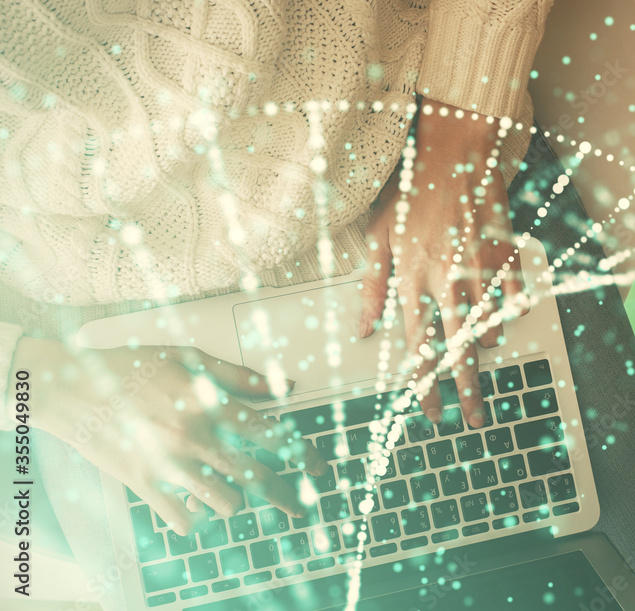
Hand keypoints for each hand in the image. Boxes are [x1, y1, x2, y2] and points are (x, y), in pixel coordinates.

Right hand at [16, 338, 328, 533]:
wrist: (72, 386)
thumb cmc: (133, 366)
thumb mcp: (190, 358)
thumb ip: (239, 376)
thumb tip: (283, 386)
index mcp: (210, 404)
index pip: (272, 435)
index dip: (303, 453)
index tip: (318, 466)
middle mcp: (195, 438)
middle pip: (258, 478)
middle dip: (286, 496)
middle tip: (300, 506)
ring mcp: (169, 465)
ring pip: (226, 503)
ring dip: (234, 499)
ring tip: (231, 489)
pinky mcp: (144, 485)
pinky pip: (184, 519)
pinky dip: (194, 515)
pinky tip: (194, 501)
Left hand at [359, 98, 527, 426]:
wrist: (455, 150)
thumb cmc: (411, 190)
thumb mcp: (379, 236)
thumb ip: (372, 286)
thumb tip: (362, 329)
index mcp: (412, 277)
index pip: (418, 346)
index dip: (425, 384)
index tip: (432, 410)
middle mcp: (446, 279)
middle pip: (457, 348)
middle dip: (465, 390)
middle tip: (472, 418)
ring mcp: (479, 269)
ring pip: (487, 326)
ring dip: (484, 344)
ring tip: (482, 355)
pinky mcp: (505, 255)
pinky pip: (512, 297)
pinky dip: (510, 310)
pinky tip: (506, 314)